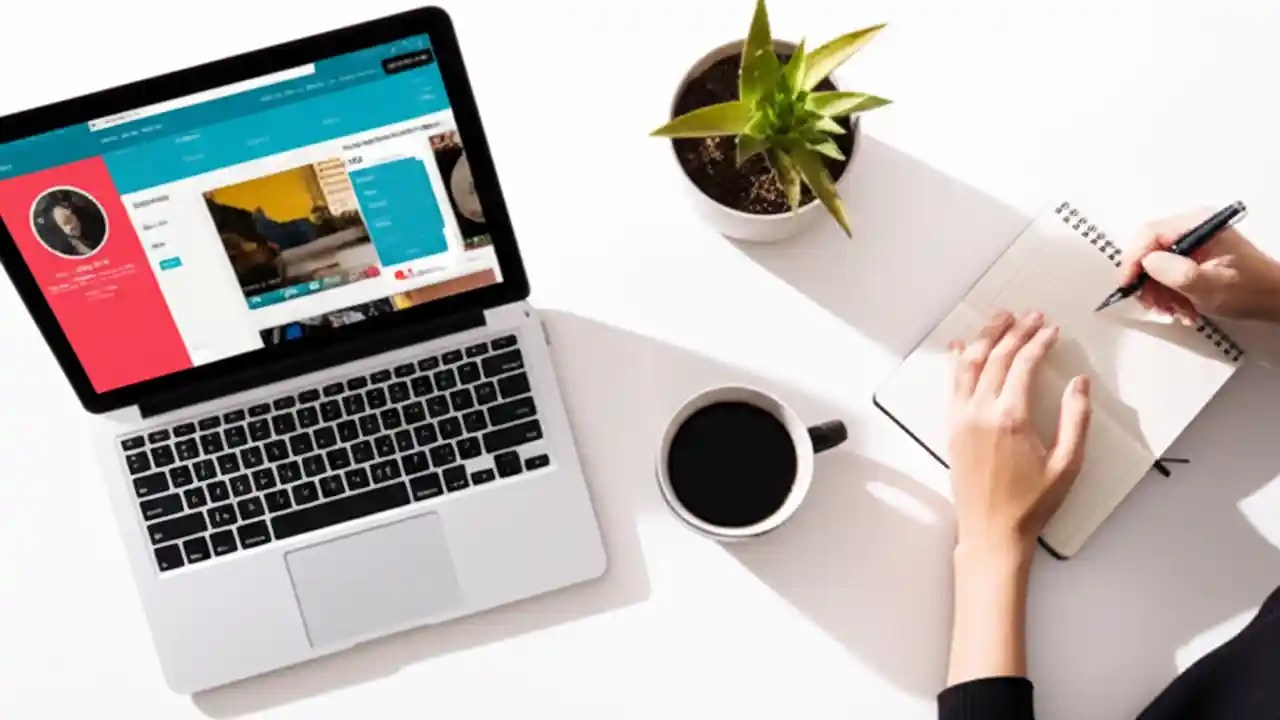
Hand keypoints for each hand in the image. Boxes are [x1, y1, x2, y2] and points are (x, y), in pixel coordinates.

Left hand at [944, 310, 1091, 685]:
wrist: (991, 532)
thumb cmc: (1031, 504)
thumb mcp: (1068, 464)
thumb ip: (1077, 419)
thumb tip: (1079, 383)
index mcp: (1010, 418)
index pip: (1023, 364)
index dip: (1038, 342)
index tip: (1051, 329)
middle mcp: (980, 412)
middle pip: (996, 357)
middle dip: (1014, 331)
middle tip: (1030, 316)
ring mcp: (960, 419)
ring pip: (969, 364)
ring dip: (985, 337)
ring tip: (999, 319)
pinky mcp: (951, 428)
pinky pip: (951, 385)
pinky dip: (957, 361)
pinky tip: (962, 347)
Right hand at [1118, 209, 1279, 322]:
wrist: (1274, 299)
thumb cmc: (1249, 291)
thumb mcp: (1212, 286)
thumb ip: (1178, 273)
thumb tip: (1147, 263)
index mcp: (1197, 224)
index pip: (1148, 234)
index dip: (1133, 261)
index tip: (1128, 287)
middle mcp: (1190, 227)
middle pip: (1148, 250)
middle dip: (1149, 283)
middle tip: (1158, 307)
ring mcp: (1191, 242)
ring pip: (1154, 265)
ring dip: (1160, 293)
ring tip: (1177, 312)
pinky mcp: (1191, 256)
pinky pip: (1166, 272)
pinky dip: (1169, 294)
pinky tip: (1184, 308)